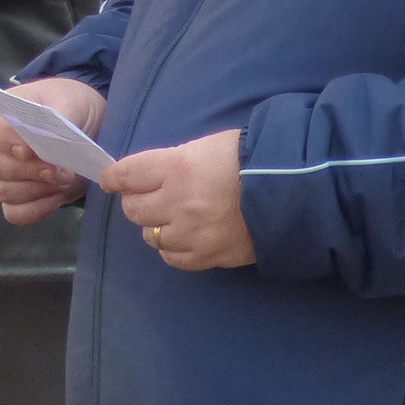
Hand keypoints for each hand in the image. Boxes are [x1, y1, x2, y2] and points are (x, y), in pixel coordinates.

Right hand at [0, 78, 104, 225]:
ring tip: (64, 182)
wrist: (89, 126)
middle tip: (60, 171)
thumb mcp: (71, 102)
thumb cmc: (73, 106)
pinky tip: (57, 199)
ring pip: (4, 190)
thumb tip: (45, 139)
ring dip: (36, 190)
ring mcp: (3, 175)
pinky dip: (36, 210)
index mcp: (1, 114)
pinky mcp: (18, 198)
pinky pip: (14, 213)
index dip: (4, 139)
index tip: (28, 150)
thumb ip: (57, 118)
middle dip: (30, 171)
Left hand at [100, 129, 254, 270]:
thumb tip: (152, 175)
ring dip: (156, 227)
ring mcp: (193, 233)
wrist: (294, 189)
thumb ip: (175, 161)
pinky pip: (174, 259)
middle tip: (147, 198)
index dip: (113, 178)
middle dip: (136, 202)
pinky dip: (173, 250)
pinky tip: (184, 239)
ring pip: (151, 237)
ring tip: (172, 218)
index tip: (109, 180)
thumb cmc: (250, 157)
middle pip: (134, 210)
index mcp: (176, 166)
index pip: (127, 175)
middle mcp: (178, 202)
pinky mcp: (210, 256)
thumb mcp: (207, 146)